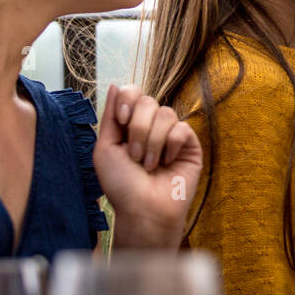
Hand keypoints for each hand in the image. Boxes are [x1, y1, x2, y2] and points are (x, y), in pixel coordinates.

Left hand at [93, 83, 203, 248]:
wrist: (143, 210)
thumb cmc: (121, 185)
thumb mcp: (105, 149)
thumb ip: (110, 117)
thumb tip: (115, 84)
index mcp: (129, 124)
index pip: (133, 92)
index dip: (129, 99)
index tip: (123, 119)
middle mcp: (151, 126)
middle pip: (148, 101)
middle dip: (138, 129)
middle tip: (134, 156)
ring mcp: (171, 134)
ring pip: (166, 114)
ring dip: (152, 142)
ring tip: (149, 165)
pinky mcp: (189, 145)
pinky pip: (182, 129)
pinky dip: (170, 146)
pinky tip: (166, 163)